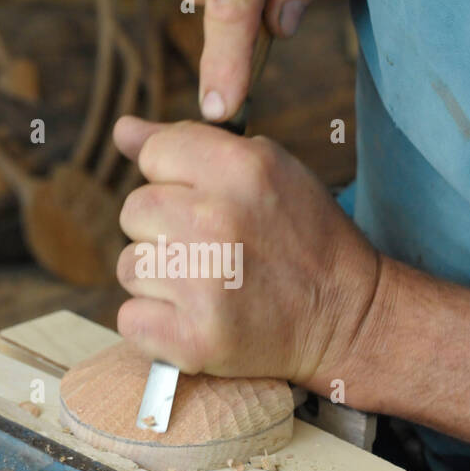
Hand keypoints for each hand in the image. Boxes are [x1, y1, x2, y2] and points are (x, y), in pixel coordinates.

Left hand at [113, 115, 382, 390]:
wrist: (347, 317)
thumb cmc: (303, 238)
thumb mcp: (266, 171)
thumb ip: (192, 146)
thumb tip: (123, 131)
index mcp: (240, 168)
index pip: (155, 153)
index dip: (174, 178)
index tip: (205, 202)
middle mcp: (217, 220)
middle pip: (134, 210)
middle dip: (162, 229)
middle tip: (209, 248)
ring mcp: (204, 284)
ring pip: (129, 266)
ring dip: (159, 278)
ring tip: (207, 284)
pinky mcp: (195, 339)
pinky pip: (130, 319)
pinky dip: (155, 324)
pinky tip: (195, 318)